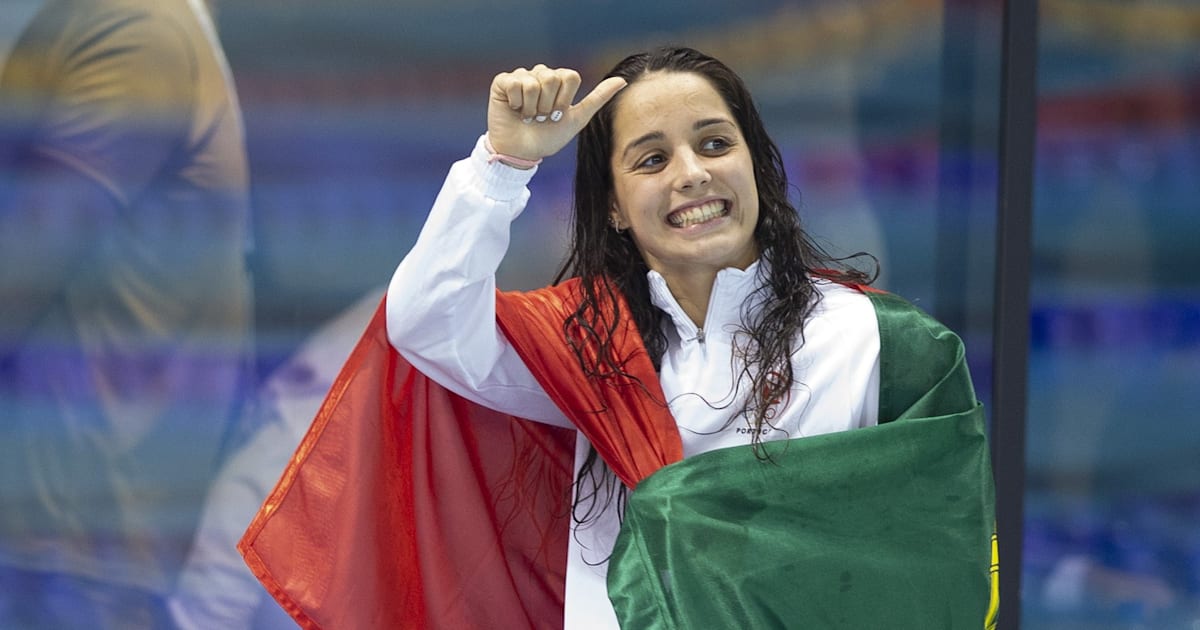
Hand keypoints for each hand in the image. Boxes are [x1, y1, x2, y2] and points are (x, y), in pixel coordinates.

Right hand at [487, 64, 626, 162]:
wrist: (522, 153)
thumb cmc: (548, 137)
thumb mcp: (577, 119)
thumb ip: (598, 98)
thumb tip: (624, 80)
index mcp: (558, 80)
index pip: (570, 76)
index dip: (565, 99)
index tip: (557, 114)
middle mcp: (540, 75)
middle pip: (553, 78)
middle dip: (548, 104)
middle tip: (540, 116)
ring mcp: (521, 76)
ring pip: (534, 82)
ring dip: (532, 107)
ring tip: (527, 115)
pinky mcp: (502, 82)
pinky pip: (515, 83)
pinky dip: (516, 102)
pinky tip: (514, 110)